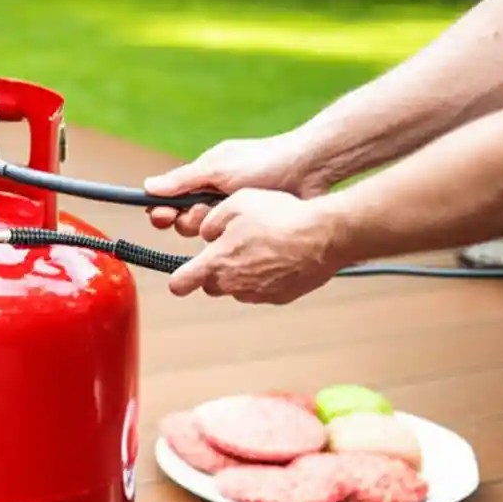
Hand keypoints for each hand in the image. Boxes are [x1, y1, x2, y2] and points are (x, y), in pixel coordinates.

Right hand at [144, 133, 328, 237]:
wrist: (309, 170)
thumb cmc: (263, 162)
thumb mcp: (217, 169)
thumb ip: (182, 180)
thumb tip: (147, 186)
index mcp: (204, 180)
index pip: (172, 200)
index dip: (163, 210)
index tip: (161, 216)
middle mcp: (216, 198)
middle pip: (187, 222)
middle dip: (190, 220)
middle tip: (202, 213)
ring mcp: (235, 214)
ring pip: (209, 234)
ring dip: (211, 230)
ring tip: (226, 220)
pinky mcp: (252, 229)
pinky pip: (232, 242)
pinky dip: (230, 242)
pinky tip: (238, 241)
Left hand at [168, 188, 345, 304]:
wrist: (323, 235)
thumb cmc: (280, 217)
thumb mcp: (236, 203)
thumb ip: (212, 221)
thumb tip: (206, 232)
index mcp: (216, 263)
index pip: (181, 283)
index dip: (179, 280)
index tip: (179, 277)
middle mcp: (233, 284)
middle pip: (211, 285)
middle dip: (214, 270)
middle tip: (231, 247)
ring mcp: (257, 294)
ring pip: (237, 288)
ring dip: (240, 273)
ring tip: (260, 248)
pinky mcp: (279, 298)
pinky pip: (261, 289)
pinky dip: (264, 278)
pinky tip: (277, 257)